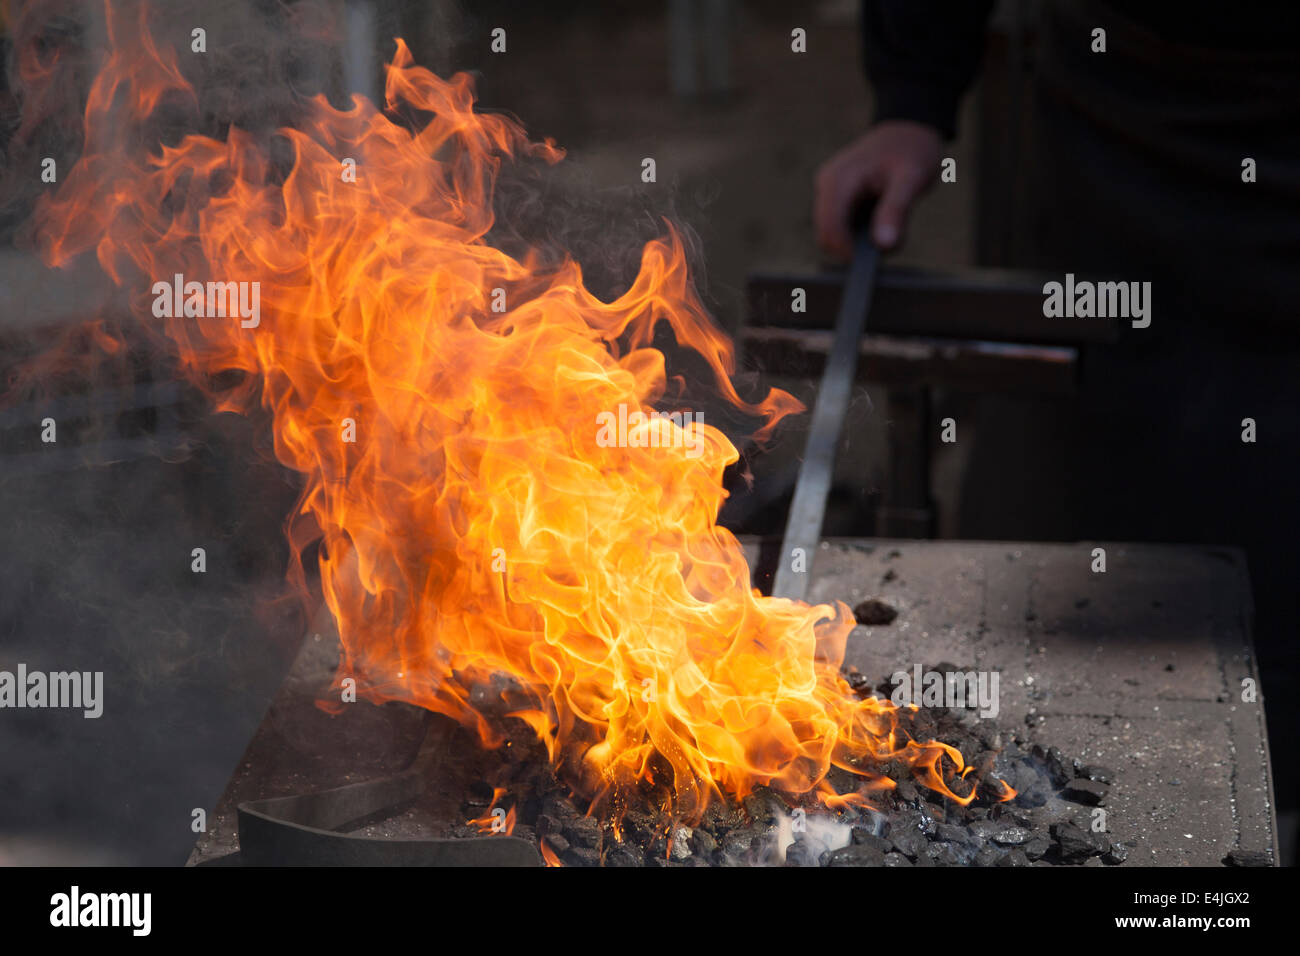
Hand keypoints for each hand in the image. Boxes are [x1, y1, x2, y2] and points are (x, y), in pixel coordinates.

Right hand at [814, 121, 943, 258]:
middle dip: (855, 247)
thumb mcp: (912, 178)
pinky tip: (882, 216)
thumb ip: (896, 211)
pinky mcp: (836, 198)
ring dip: (859, 240)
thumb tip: (883, 246)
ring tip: (890, 222)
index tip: (875, 259)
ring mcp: (828, 191)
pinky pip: (841, 225)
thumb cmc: (912, 150)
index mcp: (839, 180)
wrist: (908, 129)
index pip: (829, 228)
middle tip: (890, 237)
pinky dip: (861, 231)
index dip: (847, 251)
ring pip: (834, 233)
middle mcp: (827, 185)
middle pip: (827, 235)